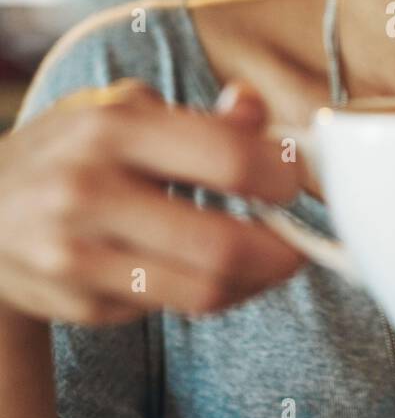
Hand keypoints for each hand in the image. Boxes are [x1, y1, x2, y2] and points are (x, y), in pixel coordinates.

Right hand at [0, 77, 307, 325]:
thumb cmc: (71, 152)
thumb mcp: (122, 112)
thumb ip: (198, 117)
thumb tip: (257, 110)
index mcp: (109, 129)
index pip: (227, 158)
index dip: (281, 175)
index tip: (296, 181)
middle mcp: (88, 193)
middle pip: (221, 244)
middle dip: (282, 251)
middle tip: (300, 245)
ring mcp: (79, 257)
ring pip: (204, 292)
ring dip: (255, 282)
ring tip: (270, 263)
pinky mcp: (81, 305)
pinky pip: (172, 308)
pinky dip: (212, 295)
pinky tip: (217, 273)